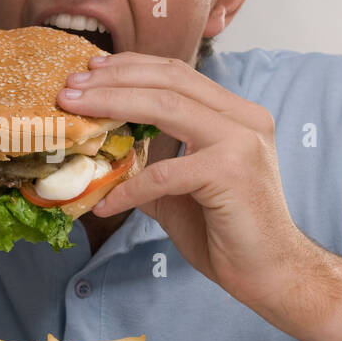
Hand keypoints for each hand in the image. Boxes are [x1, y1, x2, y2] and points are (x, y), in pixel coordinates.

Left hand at [58, 51, 312, 308]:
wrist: (272, 273)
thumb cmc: (228, 233)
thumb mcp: (180, 190)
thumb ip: (151, 164)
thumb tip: (103, 158)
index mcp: (235, 114)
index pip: (177, 74)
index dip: (130, 67)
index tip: (89, 70)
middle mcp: (244, 118)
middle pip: (169, 79)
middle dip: (113, 78)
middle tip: (69, 87)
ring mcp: (240, 141)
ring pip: (166, 106)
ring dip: (112, 104)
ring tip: (74, 111)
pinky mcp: (230, 173)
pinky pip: (163, 172)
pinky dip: (128, 187)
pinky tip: (104, 203)